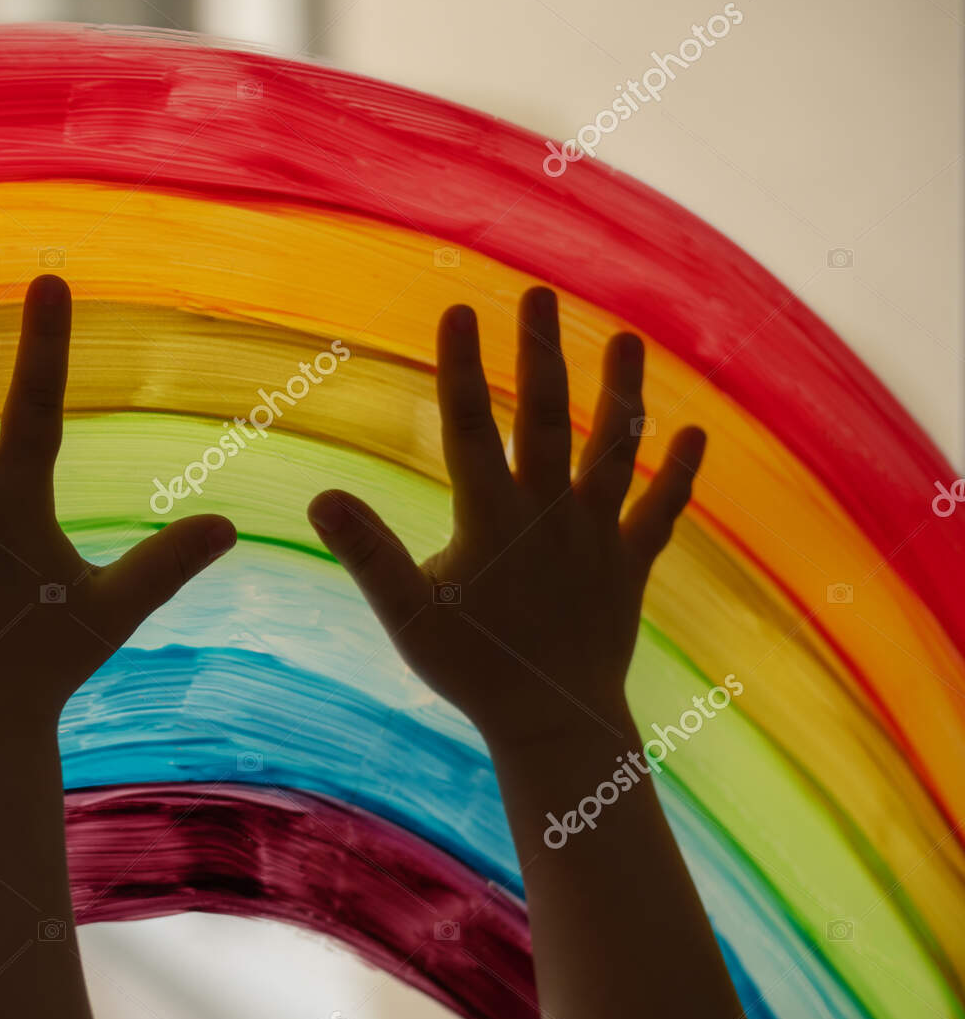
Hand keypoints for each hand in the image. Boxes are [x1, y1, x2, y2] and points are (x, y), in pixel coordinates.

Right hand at [307, 287, 704, 747]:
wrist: (554, 724)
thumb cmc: (472, 670)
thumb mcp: (407, 616)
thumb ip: (368, 553)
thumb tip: (323, 497)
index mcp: (492, 520)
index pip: (471, 429)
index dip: (461, 368)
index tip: (458, 309)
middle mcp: (550, 515)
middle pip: (544, 419)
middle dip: (539, 352)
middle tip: (537, 294)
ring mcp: (596, 537)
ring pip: (613, 450)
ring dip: (620, 392)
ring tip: (627, 337)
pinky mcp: (629, 565)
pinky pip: (660, 512)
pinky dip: (678, 475)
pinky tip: (695, 434)